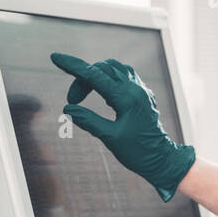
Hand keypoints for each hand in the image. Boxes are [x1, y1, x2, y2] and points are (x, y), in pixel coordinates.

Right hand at [50, 52, 195, 201]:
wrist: (162, 159)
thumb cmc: (137, 153)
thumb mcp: (110, 138)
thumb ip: (89, 121)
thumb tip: (68, 110)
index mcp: (126, 98)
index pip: (94, 75)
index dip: (72, 66)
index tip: (55, 57)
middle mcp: (135, 89)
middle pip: (102, 69)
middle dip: (82, 79)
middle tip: (73, 101)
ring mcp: (141, 89)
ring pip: (113, 68)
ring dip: (96, 76)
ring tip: (85, 95)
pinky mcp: (143, 93)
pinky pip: (124, 74)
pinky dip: (108, 78)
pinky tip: (103, 94)